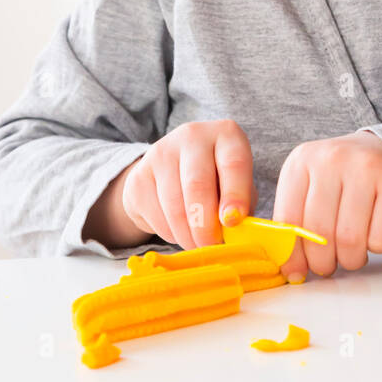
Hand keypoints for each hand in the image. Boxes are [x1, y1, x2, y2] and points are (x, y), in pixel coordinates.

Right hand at [122, 120, 257, 249]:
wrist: (173, 170)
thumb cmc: (217, 181)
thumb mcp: (237, 185)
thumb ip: (242, 204)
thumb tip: (237, 231)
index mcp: (226, 135)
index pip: (234, 163)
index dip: (235, 194)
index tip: (233, 222)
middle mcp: (193, 136)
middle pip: (197, 184)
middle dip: (205, 225)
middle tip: (211, 247)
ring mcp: (162, 153)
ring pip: (174, 205)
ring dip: (187, 235)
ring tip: (197, 245)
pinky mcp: (139, 176)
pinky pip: (155, 215)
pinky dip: (170, 233)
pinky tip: (179, 231)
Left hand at [273, 130, 381, 279]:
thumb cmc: (344, 179)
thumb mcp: (311, 187)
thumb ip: (295, 222)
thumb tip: (291, 270)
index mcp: (302, 160)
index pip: (288, 219)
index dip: (292, 255)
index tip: (297, 271)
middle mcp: (333, 158)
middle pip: (319, 232)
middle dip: (322, 262)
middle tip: (328, 265)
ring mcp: (366, 169)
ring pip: (350, 240)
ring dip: (350, 259)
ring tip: (352, 253)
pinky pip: (379, 239)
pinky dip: (376, 247)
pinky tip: (375, 232)